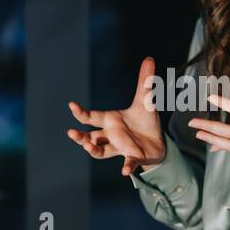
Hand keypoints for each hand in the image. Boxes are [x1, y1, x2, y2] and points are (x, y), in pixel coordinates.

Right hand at [67, 57, 166, 175]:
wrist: (157, 142)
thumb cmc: (145, 122)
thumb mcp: (145, 101)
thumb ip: (145, 82)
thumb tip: (149, 58)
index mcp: (111, 120)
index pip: (91, 117)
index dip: (81, 112)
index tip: (72, 106)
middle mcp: (111, 135)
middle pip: (90, 137)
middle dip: (80, 136)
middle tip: (72, 133)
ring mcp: (120, 147)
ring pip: (101, 152)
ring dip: (93, 150)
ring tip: (88, 148)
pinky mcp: (133, 157)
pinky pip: (128, 162)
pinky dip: (127, 166)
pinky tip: (125, 171)